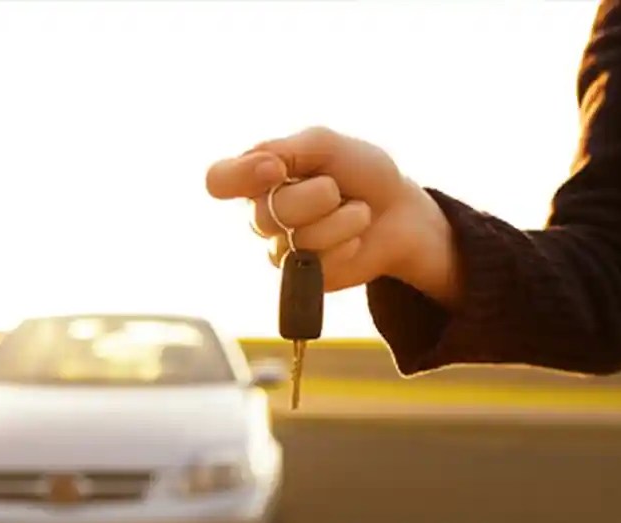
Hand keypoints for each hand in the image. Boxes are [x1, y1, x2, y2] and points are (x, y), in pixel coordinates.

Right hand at [204, 127, 459, 304]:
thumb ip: (288, 149)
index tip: (276, 169)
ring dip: (341, 220)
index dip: (240, 176)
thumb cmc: (362, 173)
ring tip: (355, 212)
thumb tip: (260, 165)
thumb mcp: (326, 145)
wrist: (402, 211)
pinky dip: (348, 244)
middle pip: (266, 214)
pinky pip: (319, 264)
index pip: (218, 181)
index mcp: (258, 178)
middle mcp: (263, 216)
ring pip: (298, 239)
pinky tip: (356, 239)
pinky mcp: (306, 278)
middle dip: (316, 196)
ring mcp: (282, 250)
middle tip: (338, 190)